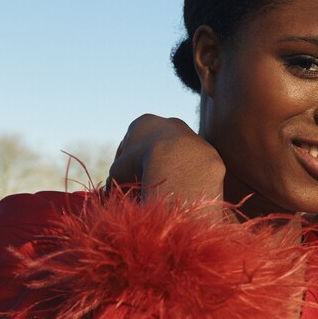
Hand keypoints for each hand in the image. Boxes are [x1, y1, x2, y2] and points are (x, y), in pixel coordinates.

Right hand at [108, 115, 225, 205]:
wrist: (180, 163)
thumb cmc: (141, 164)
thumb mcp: (117, 173)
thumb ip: (112, 181)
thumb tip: (109, 195)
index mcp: (144, 122)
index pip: (129, 144)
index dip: (123, 165)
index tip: (123, 181)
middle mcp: (170, 123)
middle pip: (155, 148)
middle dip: (149, 166)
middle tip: (144, 187)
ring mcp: (191, 135)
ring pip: (177, 157)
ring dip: (170, 172)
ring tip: (163, 192)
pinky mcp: (207, 151)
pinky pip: (194, 167)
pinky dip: (187, 178)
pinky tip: (182, 192)